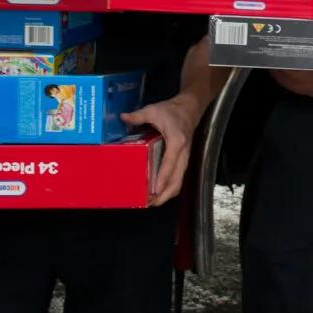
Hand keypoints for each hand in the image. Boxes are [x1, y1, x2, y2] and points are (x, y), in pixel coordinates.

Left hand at [121, 91, 202, 205]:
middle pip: (176, 180)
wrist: (190, 108)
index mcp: (176, 142)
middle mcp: (183, 153)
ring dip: (167, 194)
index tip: (154, 191)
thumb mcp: (153, 110)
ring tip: (152, 201)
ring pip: (178, 181)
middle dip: (165, 194)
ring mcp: (185, 158)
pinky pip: (178, 177)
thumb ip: (139, 116)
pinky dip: (169, 187)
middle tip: (150, 203)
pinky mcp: (183, 160)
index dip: (162, 179)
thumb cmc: (172, 110)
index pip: (169, 164)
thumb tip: (123, 117)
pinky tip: (158, 191)